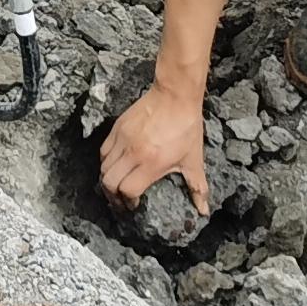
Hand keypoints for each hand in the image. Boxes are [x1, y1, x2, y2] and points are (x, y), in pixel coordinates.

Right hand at [99, 87, 210, 210]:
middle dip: (113, 196)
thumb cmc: (186, 127)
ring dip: (108, 179)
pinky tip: (116, 164)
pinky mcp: (118, 127)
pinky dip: (106, 161)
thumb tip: (203, 210)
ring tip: (116, 184)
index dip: (128, 202)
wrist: (176, 96)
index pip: (128, 190)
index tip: (133, 205)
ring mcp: (123, 138)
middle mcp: (133, 152)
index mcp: (152, 162)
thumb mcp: (194, 159)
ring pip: (103, 167)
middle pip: (109, 182)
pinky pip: (104, 150)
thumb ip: (198, 188)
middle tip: (120, 200)